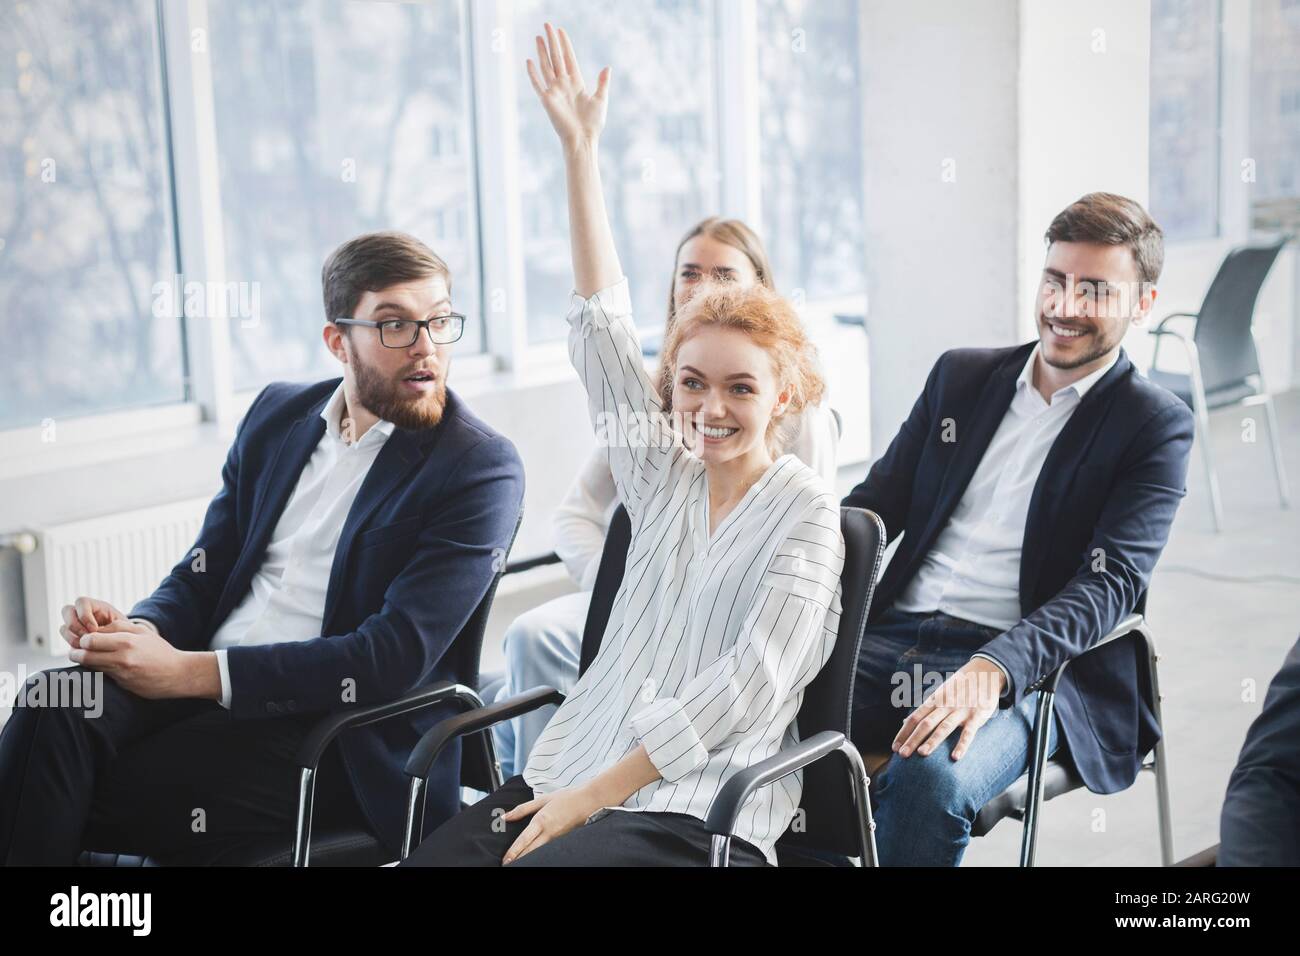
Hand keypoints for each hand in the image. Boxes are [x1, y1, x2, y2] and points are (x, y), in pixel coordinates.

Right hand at [60, 596, 125, 648]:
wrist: (124, 644)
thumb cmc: (125, 632)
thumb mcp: (122, 625)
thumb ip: (110, 625)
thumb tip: (97, 633)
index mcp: (95, 606)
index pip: (81, 602)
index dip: (84, 615)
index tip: (95, 628)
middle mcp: (81, 614)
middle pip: (66, 611)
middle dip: (76, 626)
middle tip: (88, 637)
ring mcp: (75, 627)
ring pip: (64, 628)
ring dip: (74, 638)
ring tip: (88, 645)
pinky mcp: (73, 640)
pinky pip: (66, 642)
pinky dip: (74, 648)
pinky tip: (85, 651)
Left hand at [68, 620, 218, 699]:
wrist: (177, 674)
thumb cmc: (160, 650)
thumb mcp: (142, 632)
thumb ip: (118, 627)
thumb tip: (96, 629)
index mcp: (126, 641)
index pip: (90, 639)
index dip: (84, 638)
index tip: (86, 638)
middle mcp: (122, 658)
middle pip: (84, 655)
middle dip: (77, 652)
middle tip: (77, 650)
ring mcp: (121, 674)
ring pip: (90, 667)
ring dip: (85, 663)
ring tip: (87, 657)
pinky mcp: (122, 684)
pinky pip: (102, 676)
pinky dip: (97, 671)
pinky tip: (101, 667)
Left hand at [500, 783, 605, 863]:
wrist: (589, 801)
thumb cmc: (567, 798)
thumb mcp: (543, 799)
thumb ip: (523, 809)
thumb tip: (506, 817)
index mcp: (541, 821)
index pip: (524, 840)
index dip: (513, 852)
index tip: (505, 860)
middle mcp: (549, 833)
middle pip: (531, 851)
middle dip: (518, 860)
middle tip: (507, 865)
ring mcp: (557, 838)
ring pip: (539, 852)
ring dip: (528, 858)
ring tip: (517, 862)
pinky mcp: (562, 840)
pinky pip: (547, 849)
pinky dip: (538, 853)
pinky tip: (533, 855)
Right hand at [526, 22, 610, 150]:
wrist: (583, 139)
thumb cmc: (593, 123)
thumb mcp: (601, 99)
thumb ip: (602, 82)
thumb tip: (607, 67)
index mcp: (576, 83)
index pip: (568, 58)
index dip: (565, 44)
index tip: (561, 30)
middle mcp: (563, 85)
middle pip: (556, 58)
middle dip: (552, 41)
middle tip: (547, 25)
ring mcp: (554, 91)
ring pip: (546, 66)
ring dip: (542, 52)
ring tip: (538, 37)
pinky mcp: (547, 100)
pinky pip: (538, 84)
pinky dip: (533, 73)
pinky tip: (529, 61)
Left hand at [892, 657, 1006, 760]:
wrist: (985, 672)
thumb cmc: (958, 687)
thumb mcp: (939, 694)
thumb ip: (923, 709)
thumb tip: (904, 722)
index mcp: (934, 700)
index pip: (915, 718)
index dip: (904, 733)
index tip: (894, 747)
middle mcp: (945, 705)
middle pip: (925, 723)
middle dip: (913, 739)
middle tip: (902, 755)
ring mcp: (961, 710)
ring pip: (944, 727)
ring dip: (932, 741)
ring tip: (921, 754)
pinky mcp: (977, 715)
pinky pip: (968, 732)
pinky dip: (962, 744)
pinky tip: (955, 757)